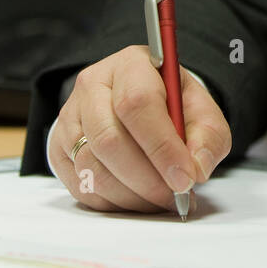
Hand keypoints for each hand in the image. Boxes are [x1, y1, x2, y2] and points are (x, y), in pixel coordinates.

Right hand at [48, 45, 231, 212]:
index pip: (138, 104)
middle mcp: (93, 85)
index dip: (162, 147)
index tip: (185, 178)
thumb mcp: (202, 112)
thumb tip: (197, 168)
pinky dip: (113, 202)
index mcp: (132, 65)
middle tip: (175, 196)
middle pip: (110, 140)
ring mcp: (70, 115)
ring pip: (91, 167)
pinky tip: (137, 199)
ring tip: (160, 200)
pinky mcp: (58, 146)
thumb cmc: (173, 106)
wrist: (143, 102)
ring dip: (131, 195)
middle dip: (147, 179)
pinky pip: (80, 185)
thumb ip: (208, 137)